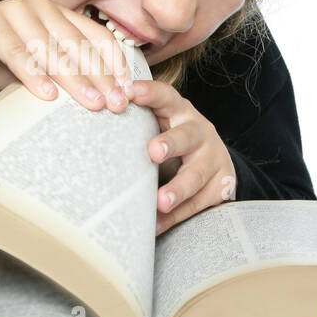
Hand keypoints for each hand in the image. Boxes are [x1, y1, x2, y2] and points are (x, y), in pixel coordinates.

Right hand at [0, 0, 134, 112]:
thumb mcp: (39, 73)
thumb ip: (67, 76)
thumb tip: (109, 100)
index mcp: (56, 13)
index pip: (96, 35)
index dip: (114, 64)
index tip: (129, 92)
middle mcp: (38, 6)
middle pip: (77, 44)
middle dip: (99, 77)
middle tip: (115, 105)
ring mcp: (12, 11)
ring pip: (50, 48)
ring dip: (73, 79)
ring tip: (91, 104)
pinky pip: (16, 51)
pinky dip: (32, 74)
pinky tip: (47, 96)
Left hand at [125, 80, 237, 234]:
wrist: (215, 162)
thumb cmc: (173, 140)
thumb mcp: (160, 125)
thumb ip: (136, 124)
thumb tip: (95, 121)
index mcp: (180, 111)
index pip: (166, 97)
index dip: (149, 93)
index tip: (129, 92)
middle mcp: (200, 131)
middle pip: (187, 136)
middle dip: (171, 143)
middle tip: (153, 152)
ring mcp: (213, 159)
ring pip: (196, 174)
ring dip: (177, 189)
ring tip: (160, 202)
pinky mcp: (221, 185)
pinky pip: (197, 203)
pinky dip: (176, 216)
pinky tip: (157, 224)